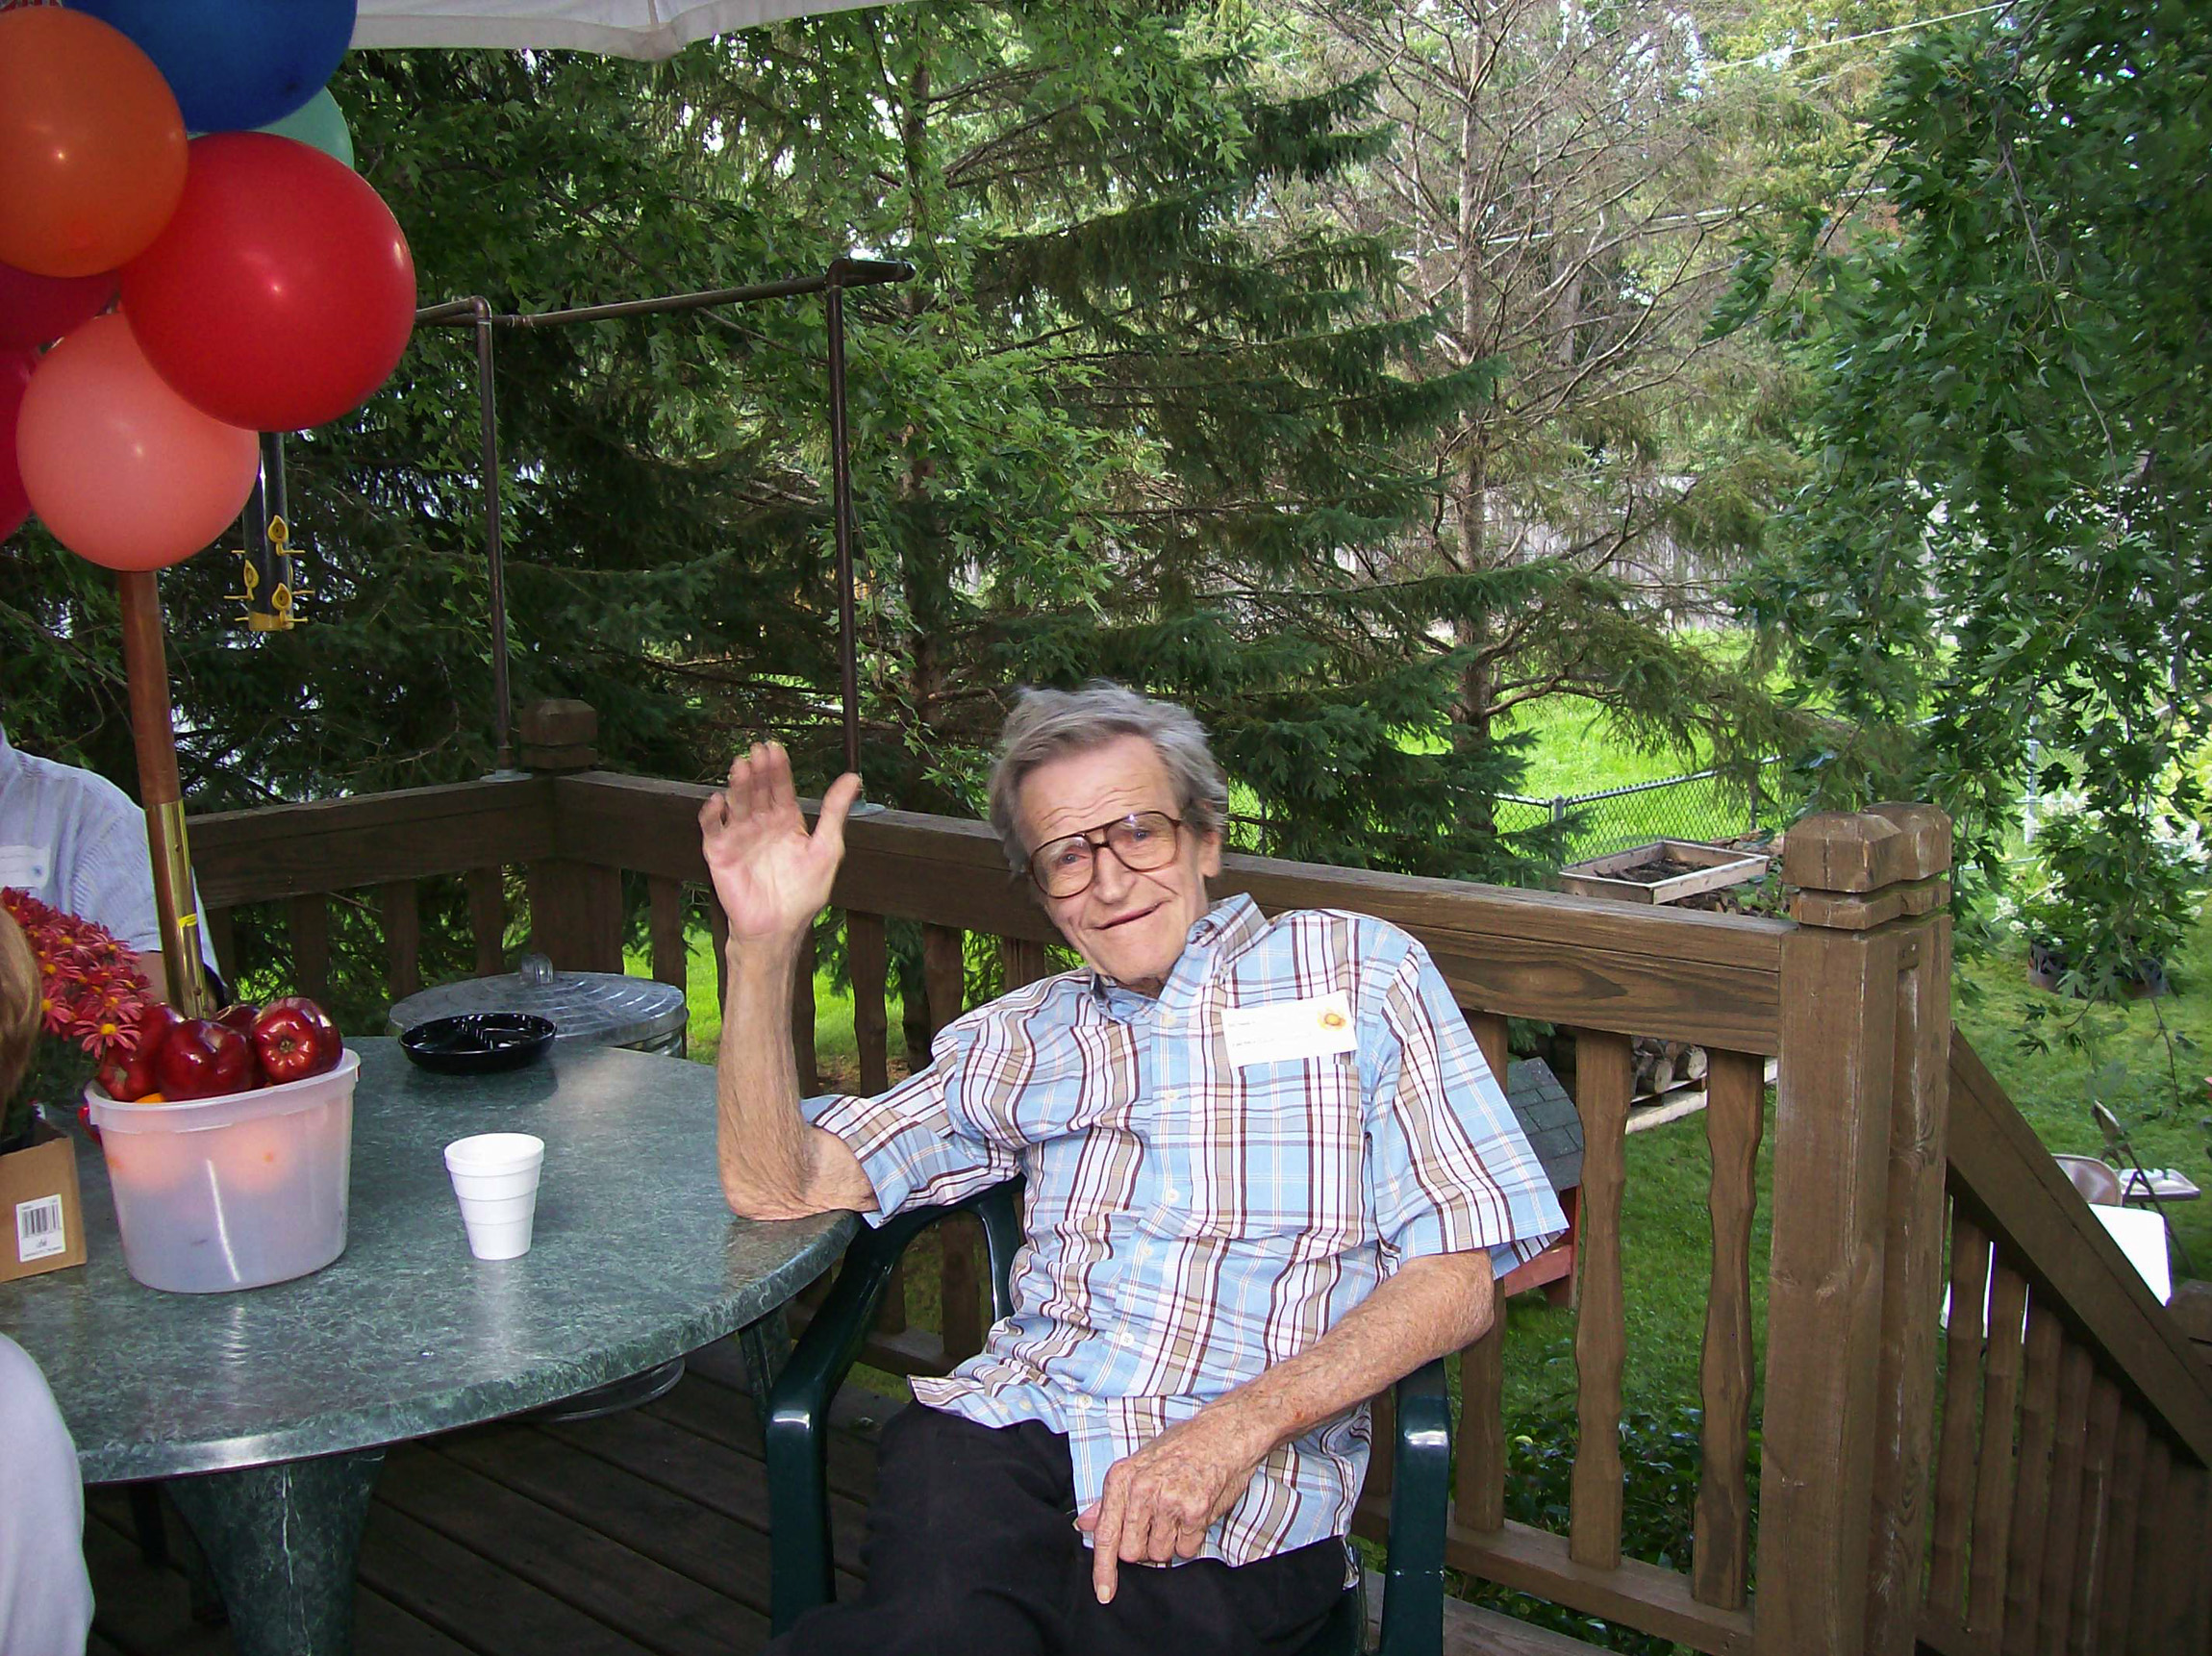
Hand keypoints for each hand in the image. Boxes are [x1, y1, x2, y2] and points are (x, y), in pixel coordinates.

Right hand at [698, 743, 862, 948]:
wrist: (777, 926)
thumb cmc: (803, 892)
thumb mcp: (827, 848)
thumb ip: (834, 812)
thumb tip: (853, 778)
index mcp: (786, 820)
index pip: (781, 787)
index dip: (778, 768)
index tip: (775, 748)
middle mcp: (761, 823)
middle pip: (757, 789)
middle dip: (758, 770)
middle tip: (758, 750)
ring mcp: (739, 836)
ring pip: (736, 803)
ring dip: (737, 785)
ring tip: (741, 766)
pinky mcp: (720, 852)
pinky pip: (712, 829)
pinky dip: (712, 815)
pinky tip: (719, 802)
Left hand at [1075, 1404, 1266, 1603]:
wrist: (1224, 1432)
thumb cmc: (1181, 1447)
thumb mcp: (1139, 1464)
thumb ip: (1111, 1499)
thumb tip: (1085, 1524)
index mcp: (1122, 1478)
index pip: (1105, 1533)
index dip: (1103, 1569)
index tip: (1104, 1593)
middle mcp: (1142, 1490)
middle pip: (1132, 1553)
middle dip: (1145, 1548)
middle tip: (1159, 1522)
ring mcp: (1169, 1501)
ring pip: (1160, 1554)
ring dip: (1170, 1543)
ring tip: (1178, 1513)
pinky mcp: (1195, 1511)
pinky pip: (1186, 1550)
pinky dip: (1191, 1540)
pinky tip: (1195, 1513)